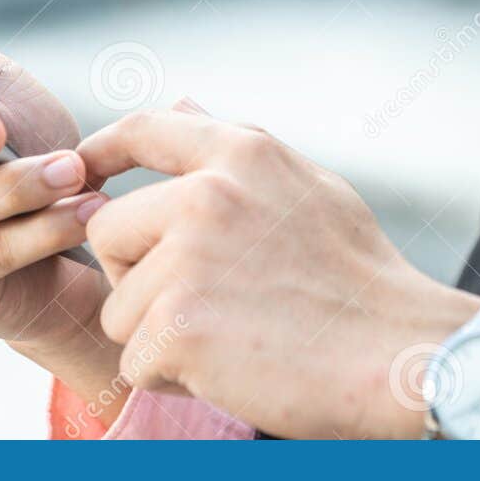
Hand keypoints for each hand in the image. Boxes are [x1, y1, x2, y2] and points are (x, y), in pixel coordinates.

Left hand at [78, 103, 479, 438]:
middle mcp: (208, 194)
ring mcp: (190, 259)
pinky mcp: (178, 325)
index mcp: (242, 153)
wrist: (398, 357)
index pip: (144, 130)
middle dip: (139, 274)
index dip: (100, 152)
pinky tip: (230, 370)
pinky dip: (172, 376)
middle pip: (110, 231)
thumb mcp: (310, 188)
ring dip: (159, 334)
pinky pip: (134, 359)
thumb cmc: (360, 280)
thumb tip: (181, 104)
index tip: (80, 174)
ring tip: (233, 338)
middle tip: (207, 303)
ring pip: (119, 306)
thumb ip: (239, 154)